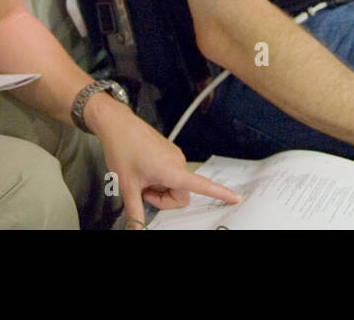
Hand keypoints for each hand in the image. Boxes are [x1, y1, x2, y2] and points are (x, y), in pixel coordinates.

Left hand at [89, 99, 240, 226]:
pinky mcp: (169, 152)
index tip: (236, 198)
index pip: (202, 185)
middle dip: (164, 199)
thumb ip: (135, 211)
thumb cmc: (123, 149)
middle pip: (181, 193)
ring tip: (141, 177)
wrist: (118, 125)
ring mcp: (174, 156)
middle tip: (143, 191)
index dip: (221, 193)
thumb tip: (137, 229)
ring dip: (160, 188)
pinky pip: (170, 173)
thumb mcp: (127, 186)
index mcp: (173, 171)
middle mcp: (178, 162)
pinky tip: (144, 170)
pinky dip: (159, 178)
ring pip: (174, 184)